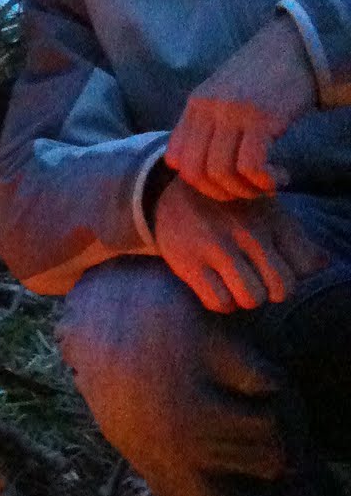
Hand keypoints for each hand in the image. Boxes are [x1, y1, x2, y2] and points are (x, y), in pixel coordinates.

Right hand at [154, 177, 325, 312]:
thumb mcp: (267, 213)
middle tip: (253, 280)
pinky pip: (219, 302)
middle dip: (269, 291)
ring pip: (251, 299)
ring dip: (244, 299)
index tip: (274, 267)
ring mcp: (219, 249)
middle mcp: (250, 233)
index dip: (291, 275)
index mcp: (273, 220)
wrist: (173, 193)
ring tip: (234, 285)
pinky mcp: (190, 264)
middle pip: (280, 288)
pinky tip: (215, 287)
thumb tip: (322, 265)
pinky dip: (221, 302)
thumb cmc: (230, 208)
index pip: (303, 267)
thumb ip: (297, 240)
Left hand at [165, 16, 315, 200]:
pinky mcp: (261, 118)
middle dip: (218, 193)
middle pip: (194, 172)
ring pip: (221, 172)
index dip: (195, 180)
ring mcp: (233, 113)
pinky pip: (250, 166)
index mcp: (195, 105)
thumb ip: (204, 124)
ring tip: (264, 185)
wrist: (295, 48)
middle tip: (242, 192)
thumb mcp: (222, 96)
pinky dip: (264, 181)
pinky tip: (279, 177)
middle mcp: (209, 109)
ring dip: (244, 190)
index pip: (174, 158)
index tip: (221, 182)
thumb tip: (189, 165)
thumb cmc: (261, 78)